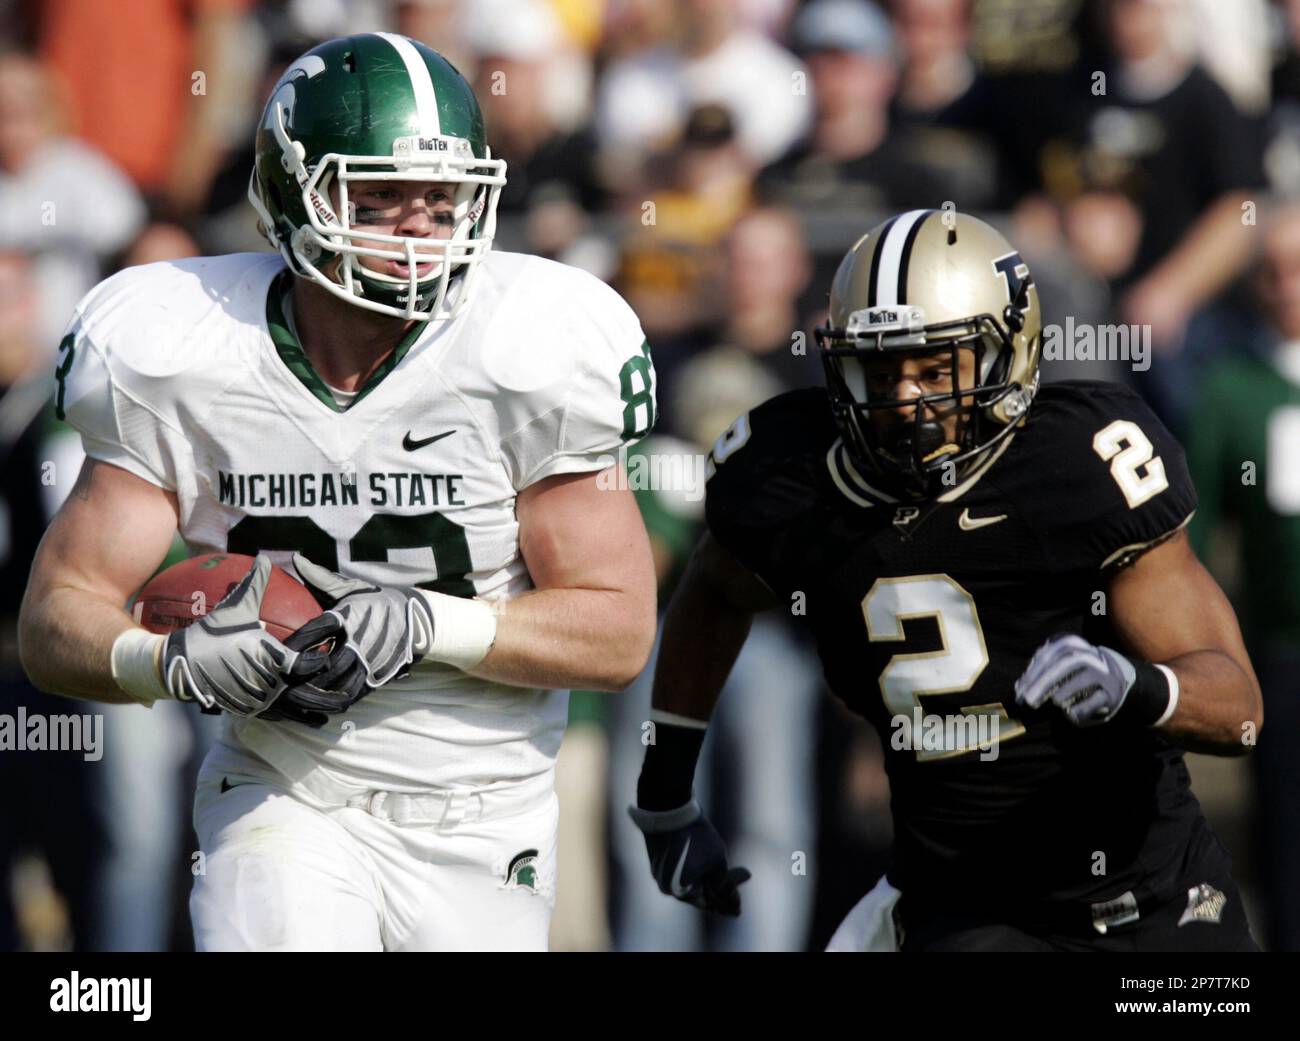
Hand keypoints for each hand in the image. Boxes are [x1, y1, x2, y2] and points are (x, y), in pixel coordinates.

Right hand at [161, 555, 331, 716]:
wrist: (178, 664)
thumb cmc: (209, 634)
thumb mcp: (234, 607)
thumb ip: (255, 584)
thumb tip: (264, 558)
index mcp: (271, 659)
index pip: (308, 663)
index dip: (323, 660)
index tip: (333, 655)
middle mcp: (268, 682)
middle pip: (307, 692)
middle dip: (328, 693)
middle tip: (348, 692)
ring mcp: (257, 699)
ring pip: (293, 709)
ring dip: (314, 711)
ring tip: (332, 713)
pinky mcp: (247, 709)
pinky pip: (275, 716)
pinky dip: (291, 718)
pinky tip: (304, 719)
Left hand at [274, 554, 434, 718]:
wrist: (415, 618)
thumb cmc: (375, 601)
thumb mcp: (350, 588)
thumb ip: (320, 578)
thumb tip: (295, 558)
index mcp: (347, 617)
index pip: (313, 632)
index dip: (292, 644)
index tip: (273, 651)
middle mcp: (358, 640)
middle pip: (322, 664)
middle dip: (299, 676)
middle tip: (278, 681)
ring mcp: (369, 660)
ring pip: (337, 684)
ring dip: (316, 692)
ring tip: (296, 696)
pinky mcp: (377, 675)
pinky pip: (352, 694)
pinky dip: (334, 701)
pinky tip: (320, 702)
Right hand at [627, 800, 750, 915]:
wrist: (668, 809)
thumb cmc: (695, 837)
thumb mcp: (718, 860)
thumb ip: (721, 881)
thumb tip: (718, 889)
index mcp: (680, 892)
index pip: (707, 904)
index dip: (725, 904)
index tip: (738, 907)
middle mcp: (665, 887)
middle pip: (695, 894)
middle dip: (714, 894)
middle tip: (732, 893)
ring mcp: (658, 873)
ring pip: (684, 882)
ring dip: (702, 881)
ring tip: (721, 881)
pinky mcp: (655, 859)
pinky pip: (676, 871)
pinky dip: (690, 871)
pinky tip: (704, 867)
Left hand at [1014, 633, 1139, 726]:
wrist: (1117, 678)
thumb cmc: (1078, 675)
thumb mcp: (1060, 668)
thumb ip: (1041, 672)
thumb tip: (1020, 687)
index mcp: (1075, 646)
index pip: (1050, 654)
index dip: (1034, 670)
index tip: (1020, 689)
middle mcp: (1091, 656)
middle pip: (1064, 664)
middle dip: (1043, 682)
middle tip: (1028, 700)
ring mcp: (1104, 673)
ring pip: (1083, 678)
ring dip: (1065, 690)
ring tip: (1053, 702)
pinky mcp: (1112, 692)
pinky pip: (1097, 699)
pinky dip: (1082, 707)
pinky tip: (1070, 714)